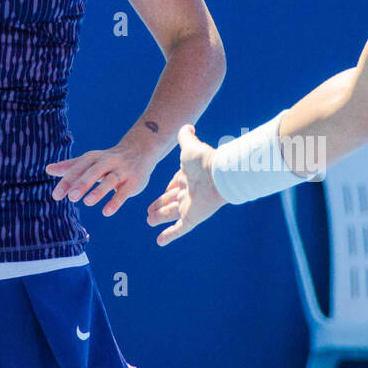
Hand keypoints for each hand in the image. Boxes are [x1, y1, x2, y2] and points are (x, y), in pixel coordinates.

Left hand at [46, 140, 155, 216]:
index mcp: (94, 158)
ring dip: (99, 191)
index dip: (67, 181)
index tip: (56, 195)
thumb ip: (70, 166)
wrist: (140, 151)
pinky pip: (124, 192)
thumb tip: (48, 169)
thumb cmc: (109, 160)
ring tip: (87, 202)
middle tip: (71, 197)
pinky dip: (115, 201)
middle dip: (83, 183)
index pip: (78, 168)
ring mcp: (122, 171)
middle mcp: (107, 162)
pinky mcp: (133, 182)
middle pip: (94, 171)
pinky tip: (106, 212)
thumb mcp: (90, 161)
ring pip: (110, 180)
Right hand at [145, 124, 225, 244]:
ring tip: (149, 221)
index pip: (174, 185)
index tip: (162, 193)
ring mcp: (190, 206)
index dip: (167, 190)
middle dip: (160, 206)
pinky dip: (169, 236)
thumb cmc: (204, 160)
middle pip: (171, 201)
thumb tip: (187, 125)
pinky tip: (159, 242)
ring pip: (171, 214)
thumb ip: (186, 137)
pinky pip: (179, 229)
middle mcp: (188, 192)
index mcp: (187, 177)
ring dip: (160, 218)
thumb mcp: (190, 146)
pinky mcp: (192, 217)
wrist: (218, 174)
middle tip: (149, 212)